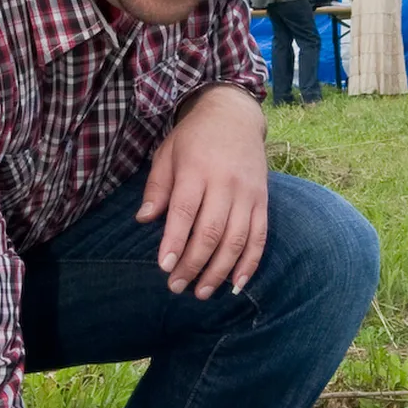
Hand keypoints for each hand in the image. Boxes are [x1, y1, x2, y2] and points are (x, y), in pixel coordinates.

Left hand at [136, 84, 267, 297]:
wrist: (234, 115)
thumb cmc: (194, 138)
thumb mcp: (167, 153)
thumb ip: (157, 187)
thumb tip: (144, 219)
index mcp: (197, 170)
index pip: (185, 211)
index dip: (175, 241)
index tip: (164, 266)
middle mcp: (225, 183)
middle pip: (211, 231)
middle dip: (193, 263)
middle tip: (176, 286)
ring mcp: (248, 193)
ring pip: (236, 239)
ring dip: (219, 271)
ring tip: (201, 292)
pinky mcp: (263, 201)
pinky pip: (260, 237)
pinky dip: (250, 263)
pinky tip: (237, 284)